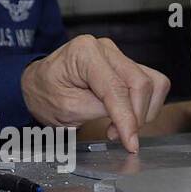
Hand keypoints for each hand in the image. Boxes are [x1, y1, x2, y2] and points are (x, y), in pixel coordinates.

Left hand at [19, 35, 170, 151]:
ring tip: (118, 125)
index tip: (131, 143)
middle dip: (136, 116)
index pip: (117, 88)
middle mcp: (105, 48)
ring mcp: (117, 55)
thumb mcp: (66, 107)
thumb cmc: (45, 92)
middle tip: (116, 135)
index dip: (127, 119)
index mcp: (84, 53)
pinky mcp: (125, 65)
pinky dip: (144, 104)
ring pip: (153, 83)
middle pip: (141, 83)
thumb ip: (99, 110)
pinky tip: (125, 115)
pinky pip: (151, 83)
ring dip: (143, 111)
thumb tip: (128, 121)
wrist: (37, 84)